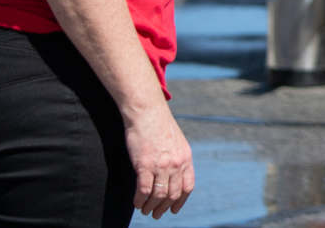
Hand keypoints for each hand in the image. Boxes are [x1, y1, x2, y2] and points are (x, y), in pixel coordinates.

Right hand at [124, 102, 194, 217]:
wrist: (147, 111)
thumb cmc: (159, 126)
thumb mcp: (177, 142)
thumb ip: (177, 158)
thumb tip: (174, 175)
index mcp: (186, 158)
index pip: (188, 187)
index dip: (180, 201)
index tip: (174, 210)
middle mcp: (176, 163)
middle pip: (173, 194)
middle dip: (164, 208)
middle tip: (155, 214)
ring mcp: (161, 165)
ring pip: (158, 196)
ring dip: (151, 207)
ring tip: (145, 210)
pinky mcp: (144, 164)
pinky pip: (144, 190)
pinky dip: (140, 200)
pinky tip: (136, 202)